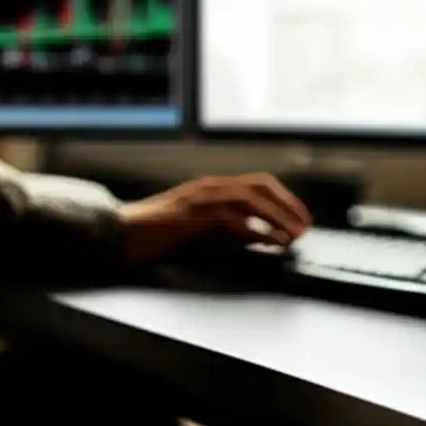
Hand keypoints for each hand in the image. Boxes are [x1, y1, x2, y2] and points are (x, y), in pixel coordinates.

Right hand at [119, 173, 312, 262]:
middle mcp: (209, 187)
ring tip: (294, 236)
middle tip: (305, 225)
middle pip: (260, 186)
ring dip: (277, 218)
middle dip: (287, 204)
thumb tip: (265, 237)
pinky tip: (271, 243)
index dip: (284, 198)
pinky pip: (233, 220)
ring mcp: (200, 198)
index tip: (301, 216)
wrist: (120, 232)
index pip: (258, 183)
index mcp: (212, 186)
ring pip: (251, 200)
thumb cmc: (157, 233)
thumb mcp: (202, 227)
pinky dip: (257, 231)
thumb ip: (233, 228)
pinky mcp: (192, 216)